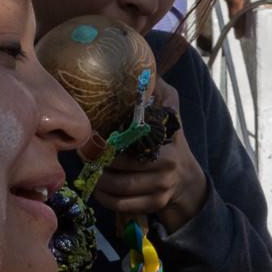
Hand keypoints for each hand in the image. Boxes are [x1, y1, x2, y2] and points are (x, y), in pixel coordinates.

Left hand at [94, 82, 208, 228]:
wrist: (187, 180)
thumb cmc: (171, 141)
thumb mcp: (171, 111)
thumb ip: (158, 91)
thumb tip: (141, 66)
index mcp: (168, 143)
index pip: (132, 145)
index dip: (107, 145)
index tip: (93, 138)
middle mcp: (167, 168)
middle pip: (122, 172)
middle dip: (98, 164)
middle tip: (85, 154)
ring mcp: (162, 189)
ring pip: (120, 190)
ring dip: (99, 182)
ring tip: (89, 171)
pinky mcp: (154, 205)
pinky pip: (122, 205)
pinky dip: (105, 198)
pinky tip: (99, 188)